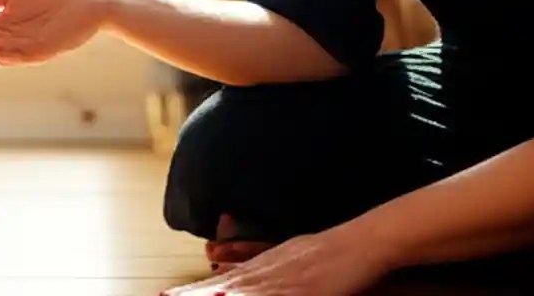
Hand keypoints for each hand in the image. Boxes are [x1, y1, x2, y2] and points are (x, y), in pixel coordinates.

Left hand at [162, 224, 392, 295]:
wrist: (366, 242)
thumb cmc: (334, 258)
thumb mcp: (294, 262)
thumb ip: (269, 269)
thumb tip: (238, 269)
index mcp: (266, 266)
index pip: (222, 280)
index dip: (195, 289)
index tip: (167, 294)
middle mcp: (268, 270)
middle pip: (223, 284)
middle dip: (193, 292)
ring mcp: (284, 277)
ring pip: (240, 289)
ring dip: (211, 293)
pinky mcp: (304, 286)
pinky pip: (274, 295)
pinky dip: (252, 294)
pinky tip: (225, 295)